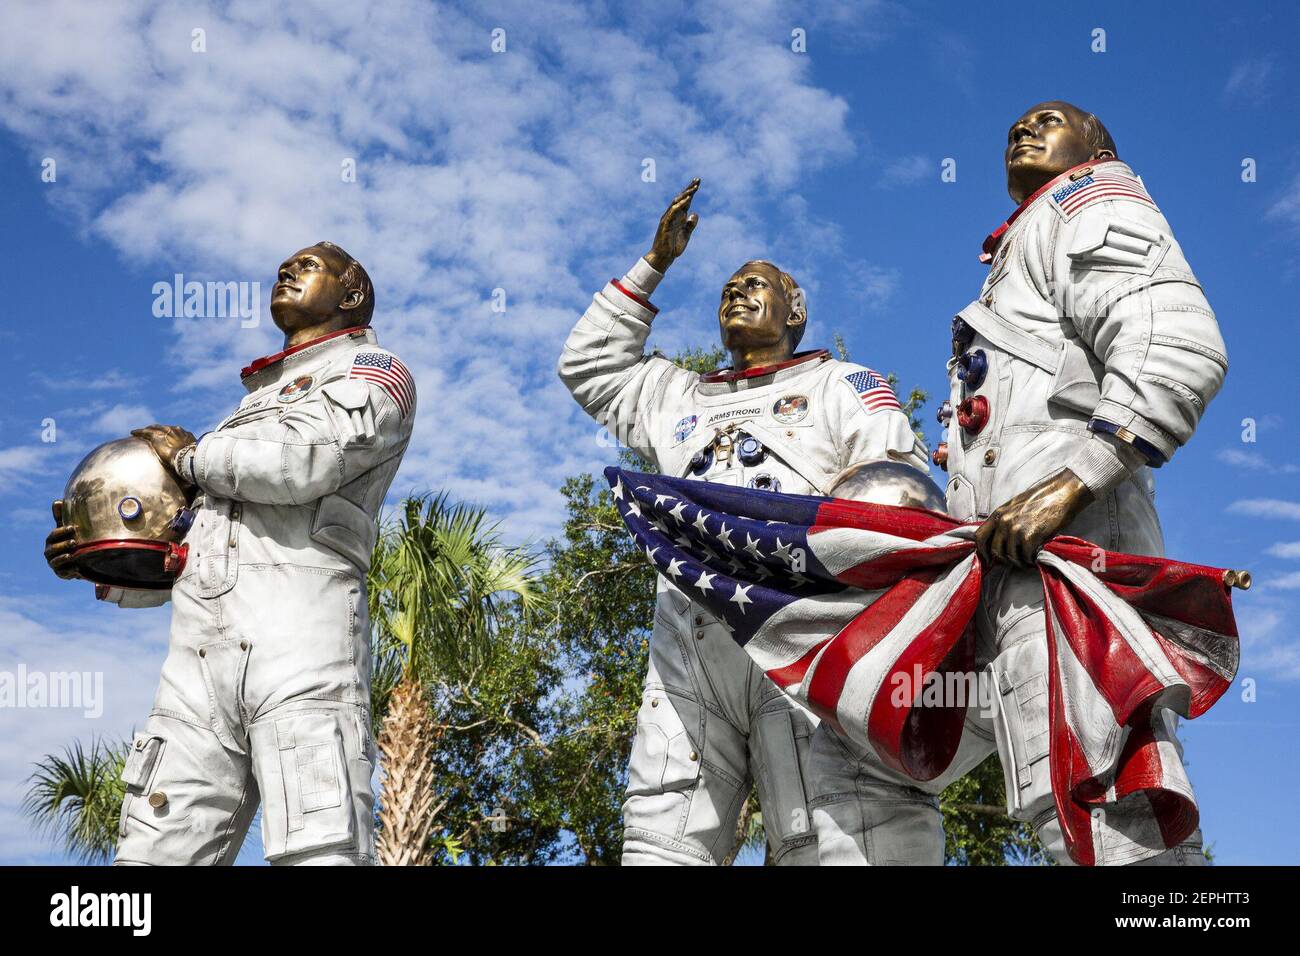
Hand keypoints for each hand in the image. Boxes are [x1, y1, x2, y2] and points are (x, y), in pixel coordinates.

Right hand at [44, 499, 81, 579]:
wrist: (78, 558)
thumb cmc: (70, 538)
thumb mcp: (67, 528)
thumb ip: (62, 517)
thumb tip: (57, 501)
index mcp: (51, 540)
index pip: (53, 535)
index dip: (62, 531)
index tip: (73, 528)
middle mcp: (50, 552)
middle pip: (52, 549)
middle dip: (62, 545)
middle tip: (75, 542)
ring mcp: (54, 563)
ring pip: (55, 562)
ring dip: (63, 558)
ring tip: (72, 555)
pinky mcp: (61, 573)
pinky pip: (63, 573)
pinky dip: (69, 572)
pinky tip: (77, 569)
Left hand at [131, 424, 196, 484]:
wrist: (187, 458)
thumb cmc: (193, 460)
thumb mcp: (194, 457)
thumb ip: (190, 457)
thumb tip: (192, 466)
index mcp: (186, 435)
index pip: (176, 433)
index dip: (169, 434)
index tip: (166, 437)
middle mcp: (176, 431)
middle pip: (164, 428)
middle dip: (158, 429)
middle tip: (152, 432)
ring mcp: (166, 432)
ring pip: (154, 428)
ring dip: (148, 430)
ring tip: (141, 432)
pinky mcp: (157, 436)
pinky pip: (145, 432)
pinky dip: (139, 432)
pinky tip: (133, 433)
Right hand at [644, 179, 699, 272]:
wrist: (664, 257)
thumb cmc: (673, 247)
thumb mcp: (686, 234)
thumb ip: (690, 224)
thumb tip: (694, 214)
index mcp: (678, 217)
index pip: (685, 201)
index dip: (691, 191)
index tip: (698, 183)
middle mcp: (673, 215)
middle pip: (681, 198)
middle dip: (689, 189)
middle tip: (698, 180)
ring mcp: (668, 218)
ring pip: (676, 202)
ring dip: (686, 195)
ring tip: (694, 188)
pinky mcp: (665, 223)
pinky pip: (673, 211)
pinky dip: (680, 205)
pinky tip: (687, 200)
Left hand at [975, 469, 1093, 567]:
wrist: (1062, 493)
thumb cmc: (1042, 499)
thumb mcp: (1015, 507)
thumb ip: (1005, 521)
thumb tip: (1000, 539)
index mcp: (999, 514)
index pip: (980, 536)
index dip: (982, 551)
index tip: (987, 559)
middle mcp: (1004, 521)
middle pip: (994, 550)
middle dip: (1003, 560)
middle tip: (1013, 562)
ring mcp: (1016, 529)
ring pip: (1010, 556)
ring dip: (1019, 561)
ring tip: (1026, 560)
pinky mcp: (1030, 536)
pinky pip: (1025, 556)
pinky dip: (1030, 560)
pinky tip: (1034, 558)